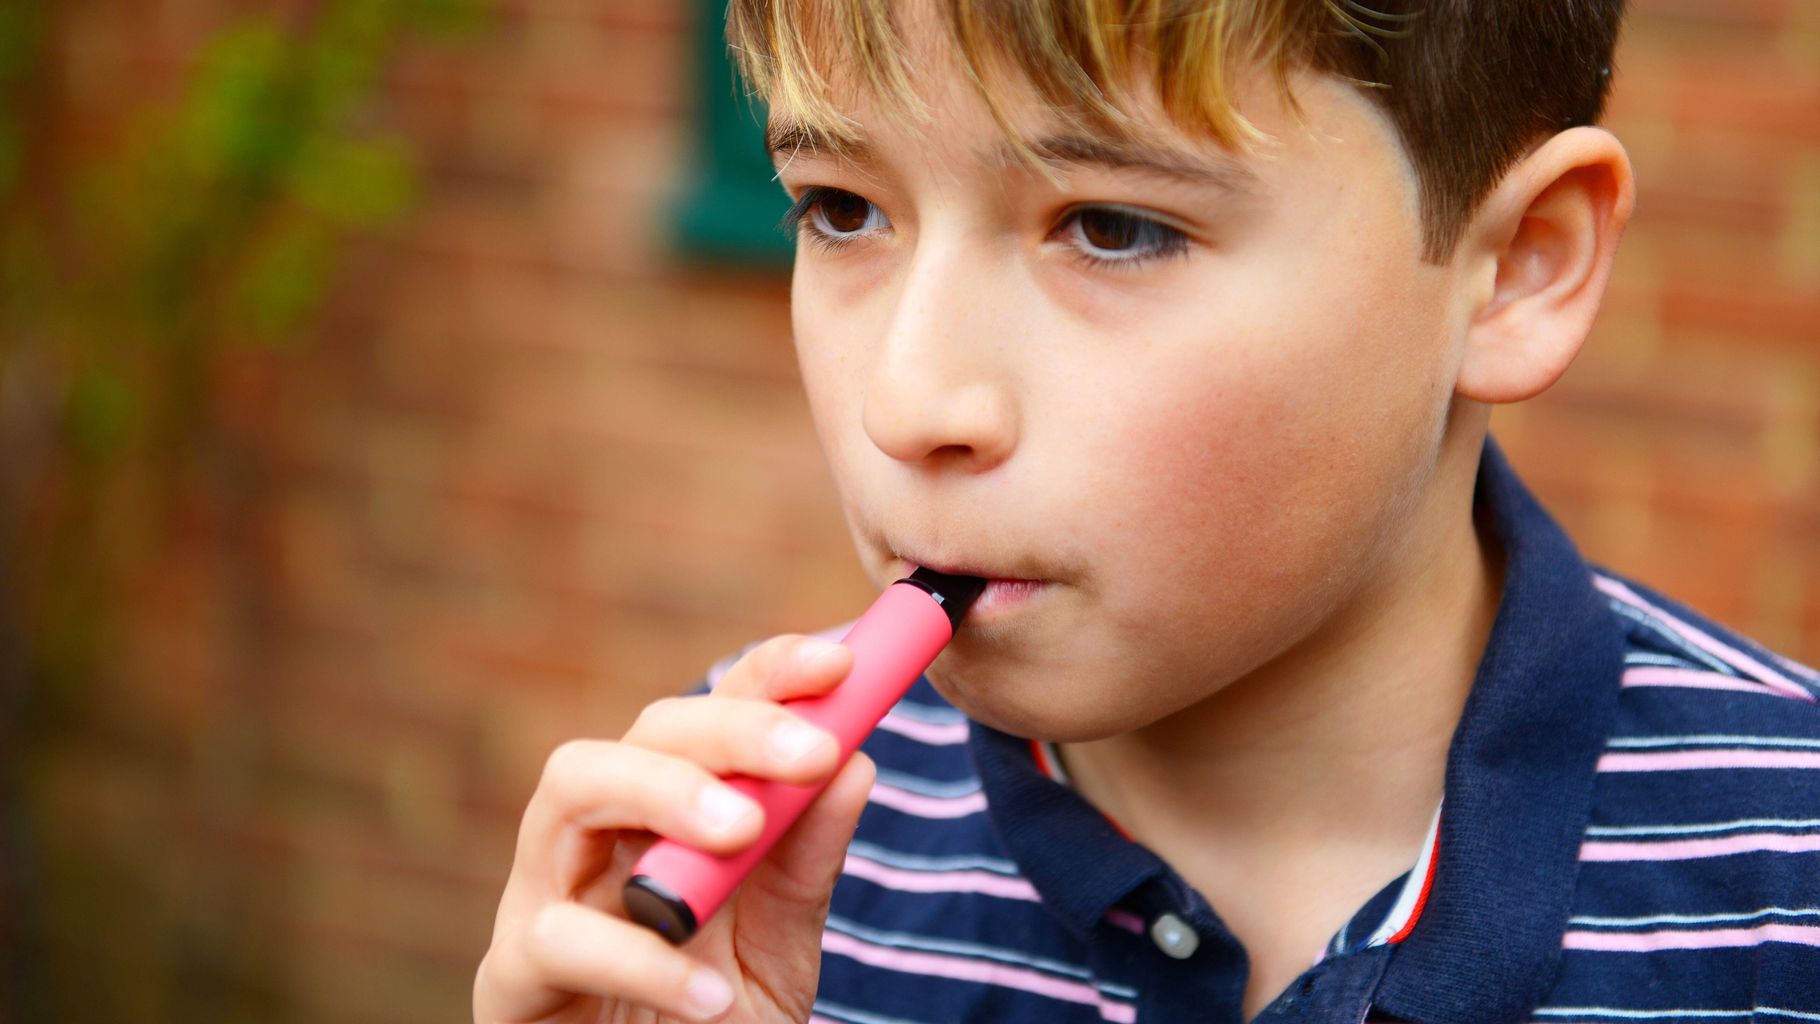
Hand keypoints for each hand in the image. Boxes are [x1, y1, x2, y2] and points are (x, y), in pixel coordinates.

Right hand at [474, 635, 870, 1022]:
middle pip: (642, 733)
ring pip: (570, 790)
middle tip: (812, 753)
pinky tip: (706, 994)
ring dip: (663, 791)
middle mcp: (598, 836)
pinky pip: (559, 938)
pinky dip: (638, 958)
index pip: (709, 716)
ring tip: (739, 831)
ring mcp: (545, 896)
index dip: (769, 675)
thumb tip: (855, 762)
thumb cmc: (717, 1020)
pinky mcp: (512, 974)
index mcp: (666, 814)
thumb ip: (805, 862)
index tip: (838, 664)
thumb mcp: (780, 942)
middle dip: (730, 727)